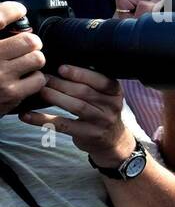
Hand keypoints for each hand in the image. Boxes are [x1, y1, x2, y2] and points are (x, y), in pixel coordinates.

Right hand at [0, 2, 47, 114]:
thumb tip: (10, 15)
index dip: (12, 10)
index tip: (19, 10)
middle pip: (29, 40)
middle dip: (31, 42)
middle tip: (27, 46)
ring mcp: (0, 76)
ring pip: (37, 59)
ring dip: (34, 59)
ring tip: (25, 62)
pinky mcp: (11, 94)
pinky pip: (38, 79)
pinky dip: (35, 78)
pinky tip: (25, 78)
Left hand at [20, 65, 134, 167]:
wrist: (113, 139)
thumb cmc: (101, 110)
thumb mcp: (105, 95)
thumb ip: (91, 82)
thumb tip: (60, 67)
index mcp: (115, 92)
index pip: (101, 80)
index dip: (80, 74)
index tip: (61, 68)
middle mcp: (111, 106)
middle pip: (85, 92)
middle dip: (61, 83)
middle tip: (43, 78)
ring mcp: (101, 122)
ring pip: (77, 106)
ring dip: (55, 97)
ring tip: (39, 91)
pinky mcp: (88, 135)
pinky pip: (63, 125)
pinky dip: (43, 119)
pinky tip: (27, 115)